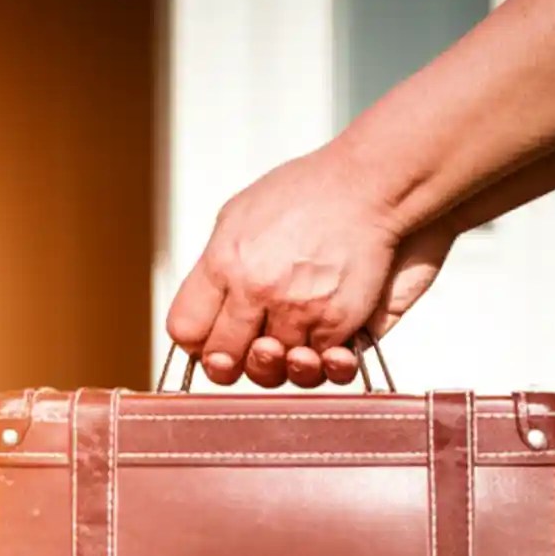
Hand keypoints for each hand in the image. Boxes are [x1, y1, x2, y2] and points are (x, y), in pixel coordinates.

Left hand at [166, 147, 457, 387]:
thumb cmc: (305, 195)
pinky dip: (316, 360)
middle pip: (220, 359)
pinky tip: (316, 344)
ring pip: (269, 370)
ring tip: (284, 345)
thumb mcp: (236, 217)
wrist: (369, 185)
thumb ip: (213, 267)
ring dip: (276, 364)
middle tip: (244, 346)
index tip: (210, 335)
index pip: (185, 330)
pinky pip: (314, 365)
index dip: (196, 339)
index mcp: (225, 262)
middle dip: (229, 359)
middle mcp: (257, 290)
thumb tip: (203, 310)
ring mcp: (297, 309)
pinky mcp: (336, 322)